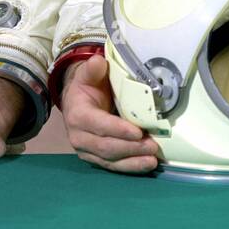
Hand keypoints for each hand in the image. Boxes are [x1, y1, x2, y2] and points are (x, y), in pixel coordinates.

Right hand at [61, 54, 159, 173]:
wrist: (75, 102)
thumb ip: (93, 69)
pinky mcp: (94, 158)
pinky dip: (130, 167)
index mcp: (77, 115)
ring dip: (133, 161)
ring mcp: (86, 150)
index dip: (119, 130)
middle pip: (106, 146)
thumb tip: (98, 61)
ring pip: (110, 160)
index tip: (138, 132)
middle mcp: (78, 136)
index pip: (99, 125)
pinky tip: (146, 164)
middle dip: (131, 148)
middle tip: (153, 146)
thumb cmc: (87, 86)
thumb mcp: (87, 74)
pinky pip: (112, 166)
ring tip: (153, 159)